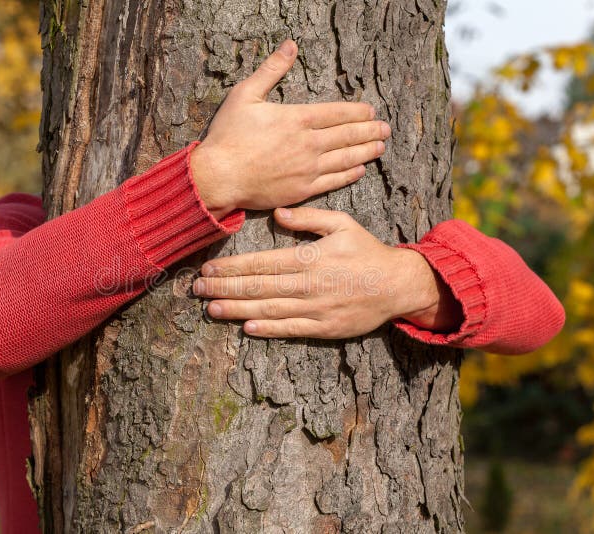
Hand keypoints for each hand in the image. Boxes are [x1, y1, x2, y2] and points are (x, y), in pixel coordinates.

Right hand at [191, 40, 390, 218]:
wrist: (219, 177)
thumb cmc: (228, 136)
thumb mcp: (245, 94)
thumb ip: (271, 70)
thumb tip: (290, 45)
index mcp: (298, 118)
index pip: (338, 113)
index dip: (358, 111)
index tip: (370, 110)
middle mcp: (309, 143)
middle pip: (348, 135)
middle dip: (369, 130)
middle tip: (385, 128)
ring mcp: (308, 168)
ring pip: (346, 158)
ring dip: (366, 151)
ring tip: (380, 146)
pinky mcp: (302, 189)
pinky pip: (333, 181)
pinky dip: (349, 174)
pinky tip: (360, 169)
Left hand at [191, 207, 462, 338]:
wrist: (397, 285)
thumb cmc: (366, 251)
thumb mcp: (342, 224)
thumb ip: (309, 218)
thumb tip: (278, 214)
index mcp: (309, 258)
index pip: (261, 263)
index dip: (231, 266)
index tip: (208, 268)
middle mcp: (308, 284)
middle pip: (258, 287)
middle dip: (224, 288)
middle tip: (196, 290)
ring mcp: (315, 308)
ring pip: (268, 309)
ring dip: (237, 309)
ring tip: (211, 309)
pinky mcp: (324, 327)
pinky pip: (291, 329)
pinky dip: (268, 329)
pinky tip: (246, 327)